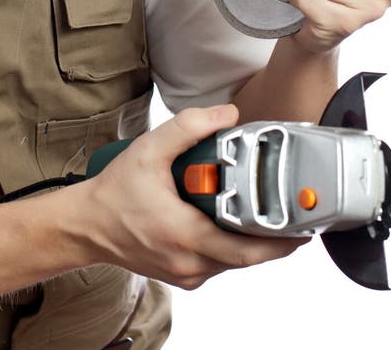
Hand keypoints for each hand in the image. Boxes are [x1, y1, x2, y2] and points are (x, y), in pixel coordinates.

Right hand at [77, 104, 306, 289]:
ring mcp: (186, 273)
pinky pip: (217, 264)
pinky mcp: (182, 275)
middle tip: (294, 217)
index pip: (248, 249)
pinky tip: (231, 223)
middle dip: (274, 239)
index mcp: (186, 235)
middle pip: (248, 259)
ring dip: (251, 241)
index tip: (303, 226)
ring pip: (233, 263)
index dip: (281, 240)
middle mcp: (189, 262)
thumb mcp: (149, 149)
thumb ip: (189, 127)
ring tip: (264, 212)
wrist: (87, 225)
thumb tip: (227, 114)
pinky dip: (230, 246)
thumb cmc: (115, 192)